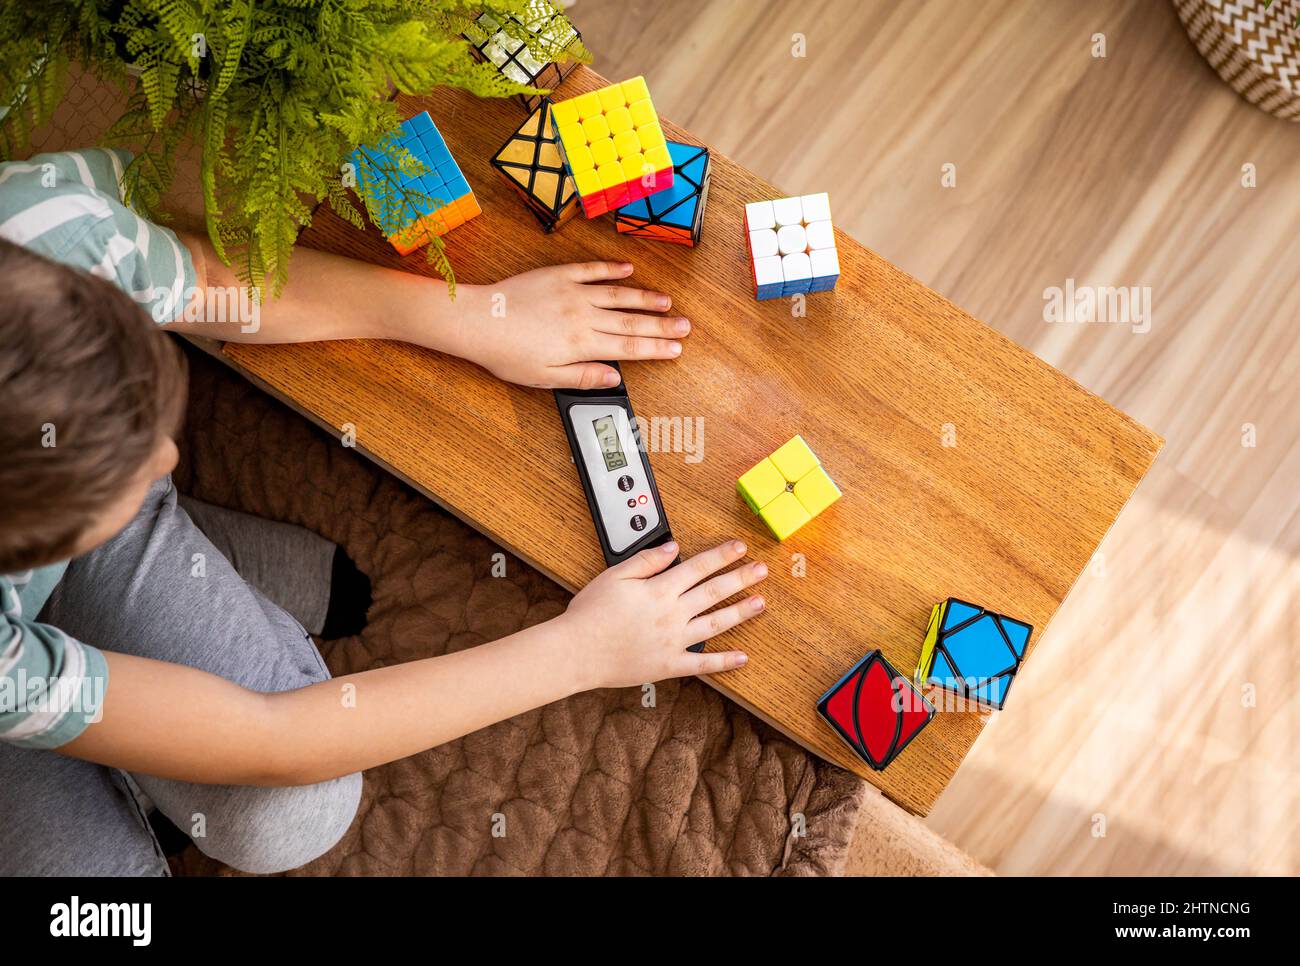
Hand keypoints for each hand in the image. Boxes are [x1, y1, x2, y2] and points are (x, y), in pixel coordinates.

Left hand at [448, 262, 690, 388]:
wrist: (478, 321)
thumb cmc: (507, 353)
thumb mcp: (545, 378)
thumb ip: (583, 376)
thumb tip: (614, 377)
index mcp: (581, 344)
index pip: (629, 347)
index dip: (656, 348)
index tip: (676, 349)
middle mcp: (583, 316)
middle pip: (631, 322)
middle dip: (662, 325)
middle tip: (685, 326)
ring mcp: (573, 293)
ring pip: (618, 295)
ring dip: (645, 298)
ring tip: (667, 301)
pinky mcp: (559, 275)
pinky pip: (591, 270)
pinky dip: (612, 269)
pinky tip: (629, 269)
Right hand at [560, 540, 767, 690]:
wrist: (577, 651)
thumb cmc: (591, 613)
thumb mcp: (615, 575)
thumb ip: (646, 561)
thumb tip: (672, 547)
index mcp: (660, 590)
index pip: (698, 567)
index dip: (721, 555)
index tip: (740, 547)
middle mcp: (672, 614)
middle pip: (714, 592)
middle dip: (741, 578)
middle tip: (762, 570)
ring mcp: (674, 641)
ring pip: (715, 624)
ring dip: (740, 612)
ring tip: (760, 603)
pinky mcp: (669, 665)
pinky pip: (702, 665)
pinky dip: (723, 662)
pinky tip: (742, 657)